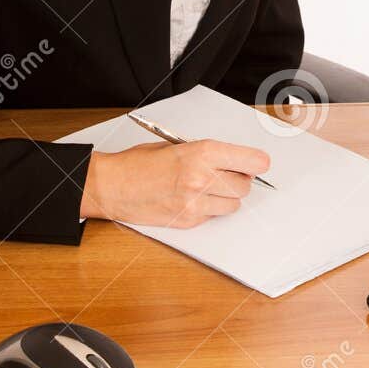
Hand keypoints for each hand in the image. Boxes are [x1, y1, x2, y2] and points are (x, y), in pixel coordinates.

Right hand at [79, 139, 270, 227]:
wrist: (111, 186)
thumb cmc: (140, 162)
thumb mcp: (177, 146)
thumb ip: (209, 154)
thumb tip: (235, 162)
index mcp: (202, 153)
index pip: (252, 162)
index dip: (256, 164)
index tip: (257, 164)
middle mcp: (202, 178)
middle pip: (245, 186)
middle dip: (238, 181)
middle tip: (225, 175)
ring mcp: (195, 203)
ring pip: (233, 205)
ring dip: (225, 198)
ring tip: (206, 189)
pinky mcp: (188, 221)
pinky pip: (213, 216)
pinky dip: (208, 210)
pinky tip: (190, 200)